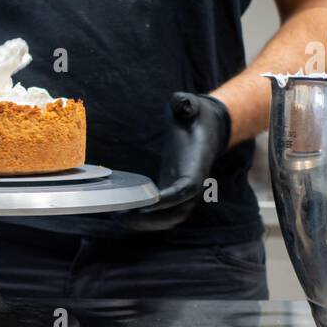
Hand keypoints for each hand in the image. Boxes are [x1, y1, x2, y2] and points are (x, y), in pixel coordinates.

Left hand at [126, 92, 230, 230]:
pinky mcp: (173, 192)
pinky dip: (147, 220)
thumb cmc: (195, 116)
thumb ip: (185, 104)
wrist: (207, 127)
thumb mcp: (190, 105)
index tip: (148, 203)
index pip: (186, 189)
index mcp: (197, 166)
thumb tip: (182, 102)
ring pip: (171, 218)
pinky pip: (164, 214)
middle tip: (124, 216)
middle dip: (152, 219)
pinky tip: (125, 215)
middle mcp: (193, 184)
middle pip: (178, 213)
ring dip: (147, 224)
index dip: (169, 199)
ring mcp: (184, 192)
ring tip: (120, 218)